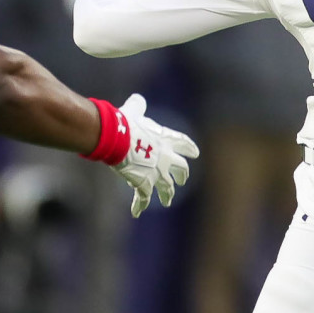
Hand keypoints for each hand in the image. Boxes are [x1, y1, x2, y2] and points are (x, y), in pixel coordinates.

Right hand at [111, 93, 196, 216]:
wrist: (118, 138)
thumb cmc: (126, 122)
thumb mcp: (134, 110)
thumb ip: (138, 106)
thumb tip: (137, 99)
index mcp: (166, 139)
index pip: (183, 144)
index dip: (190, 149)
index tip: (196, 154)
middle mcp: (166, 158)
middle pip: (181, 169)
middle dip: (183, 175)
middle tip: (183, 180)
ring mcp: (157, 173)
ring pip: (168, 188)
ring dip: (168, 194)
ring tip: (167, 201)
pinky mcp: (144, 183)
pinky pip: (143, 198)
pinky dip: (139, 205)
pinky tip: (136, 212)